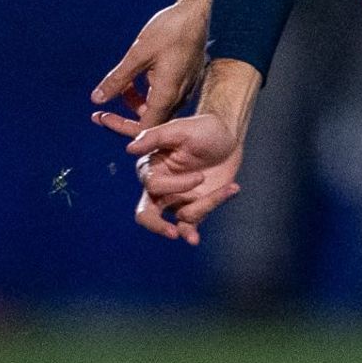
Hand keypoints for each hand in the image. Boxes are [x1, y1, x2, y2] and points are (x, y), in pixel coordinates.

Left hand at [92, 0, 213, 129]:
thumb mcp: (137, 54)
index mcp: (167, 93)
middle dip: (126, 115)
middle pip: (151, 120)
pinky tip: (137, 77)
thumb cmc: (169, 30)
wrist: (196, 13)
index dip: (122, 128)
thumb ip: (117, 79)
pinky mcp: (187, 81)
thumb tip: (96, 99)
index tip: (102, 118)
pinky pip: (165, 97)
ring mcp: (185, 89)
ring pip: (158, 108)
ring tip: (122, 83)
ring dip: (137, 101)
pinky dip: (147, 92)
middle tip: (105, 104)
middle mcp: (179, 96)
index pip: (145, 127)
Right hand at [101, 108, 244, 245]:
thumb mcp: (179, 129)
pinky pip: (199, 219)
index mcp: (151, 169)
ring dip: (206, 205)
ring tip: (229, 187)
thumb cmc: (201, 129)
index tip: (200, 176)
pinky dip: (214, 207)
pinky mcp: (196, 207)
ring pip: (183, 219)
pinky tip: (232, 190)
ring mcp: (178, 200)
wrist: (228, 136)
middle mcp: (160, 188)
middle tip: (173, 233)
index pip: (153, 188)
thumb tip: (130, 149)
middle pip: (146, 216)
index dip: (176, 186)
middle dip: (158, 227)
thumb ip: (154, 137)